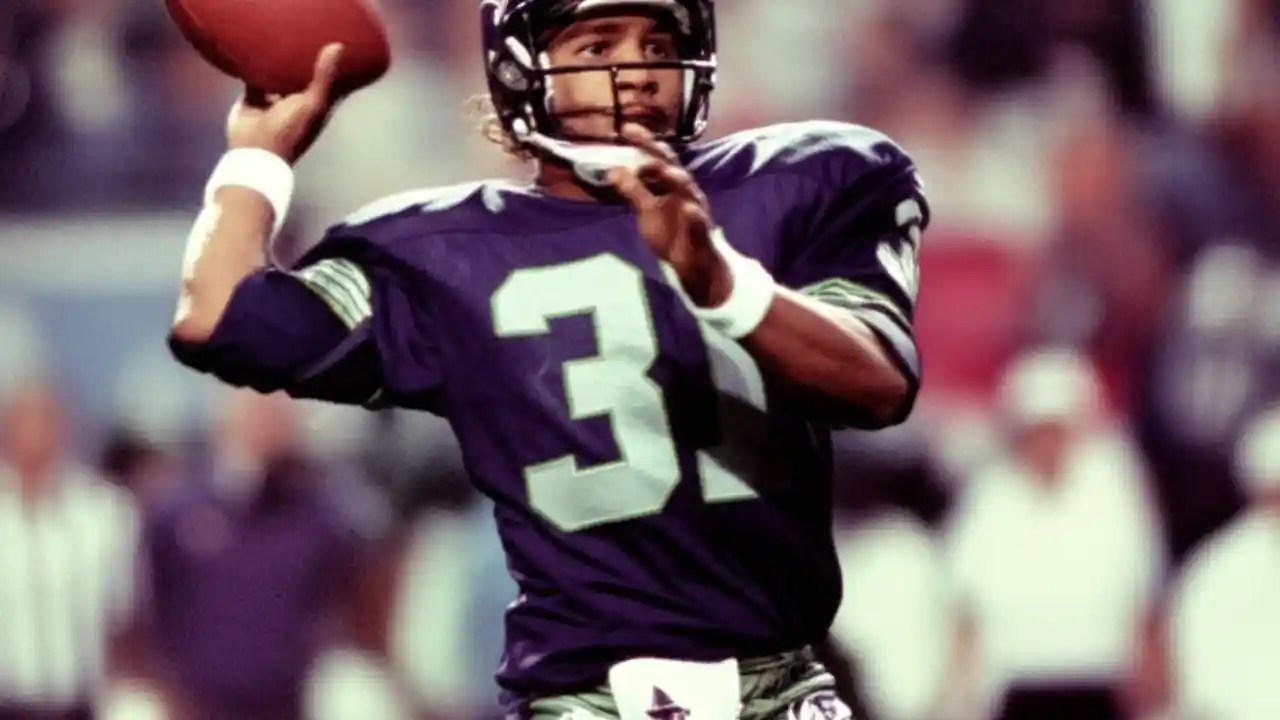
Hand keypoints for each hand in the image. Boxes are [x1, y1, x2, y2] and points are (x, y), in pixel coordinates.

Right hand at [226, 44, 344, 163]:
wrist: (255, 149)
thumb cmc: (290, 129)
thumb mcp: (313, 102)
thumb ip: (324, 76)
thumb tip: (339, 46)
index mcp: (315, 104)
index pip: (328, 82)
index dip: (333, 66)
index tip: (337, 44)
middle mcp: (296, 101)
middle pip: (302, 76)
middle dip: (303, 60)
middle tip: (305, 33)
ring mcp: (274, 100)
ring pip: (277, 75)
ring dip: (277, 62)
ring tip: (280, 35)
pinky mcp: (253, 98)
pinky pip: (254, 77)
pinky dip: (253, 66)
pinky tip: (254, 47)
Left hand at [607, 124, 731, 306]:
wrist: (694, 264)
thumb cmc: (670, 231)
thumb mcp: (646, 210)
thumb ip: (632, 190)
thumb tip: (611, 170)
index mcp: (671, 185)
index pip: (658, 159)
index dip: (645, 143)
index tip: (626, 128)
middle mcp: (685, 192)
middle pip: (673, 168)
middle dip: (658, 154)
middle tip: (638, 139)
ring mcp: (695, 212)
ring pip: (689, 192)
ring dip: (677, 179)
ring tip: (664, 170)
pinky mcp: (701, 234)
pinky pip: (699, 225)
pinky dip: (695, 217)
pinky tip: (689, 210)